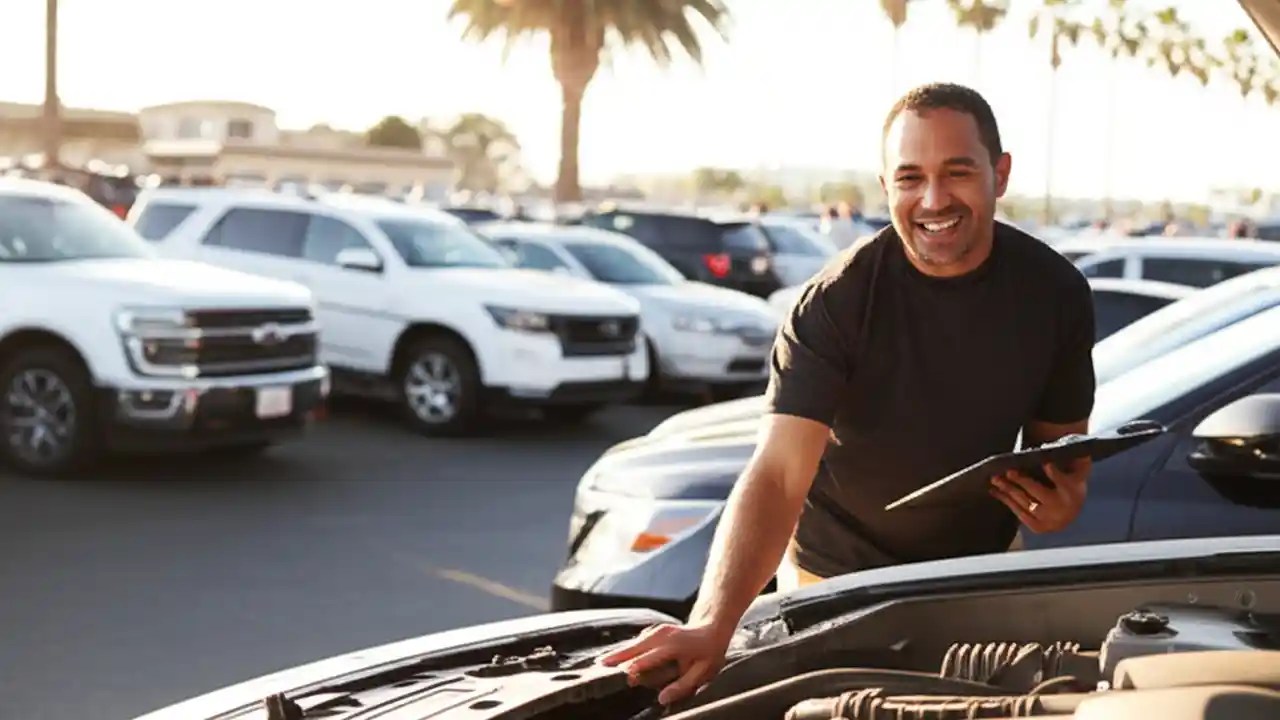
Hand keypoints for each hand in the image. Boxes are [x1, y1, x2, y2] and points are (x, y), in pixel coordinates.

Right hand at [597, 621, 732, 704]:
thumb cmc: (708, 652)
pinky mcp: (654, 631)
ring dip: (619, 652)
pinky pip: (637, 641)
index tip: (625, 674)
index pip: (651, 657)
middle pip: (636, 647)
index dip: (638, 666)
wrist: (711, 627)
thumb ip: (682, 686)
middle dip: (619, 656)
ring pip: (634, 643)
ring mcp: (658, 631)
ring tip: (602, 662)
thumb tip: (662, 699)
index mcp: (674, 646)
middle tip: (602, 665)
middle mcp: (663, 636)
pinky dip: (626, 648)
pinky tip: (615, 656)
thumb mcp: (703, 672)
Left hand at [989, 457, 1089, 532]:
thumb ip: (1074, 454)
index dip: (1055, 474)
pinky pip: (1020, 514)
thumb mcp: (1079, 467)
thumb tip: (1051, 446)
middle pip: (1041, 494)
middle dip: (1024, 482)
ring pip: (1027, 504)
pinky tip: (995, 491)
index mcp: (1074, 491)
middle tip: (1009, 471)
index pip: (1064, 482)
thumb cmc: (1071, 481)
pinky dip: (1006, 501)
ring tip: (996, 479)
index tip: (1046, 464)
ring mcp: (1050, 521)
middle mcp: (1063, 509)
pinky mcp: (1038, 527)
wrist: (1072, 509)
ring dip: (1009, 490)